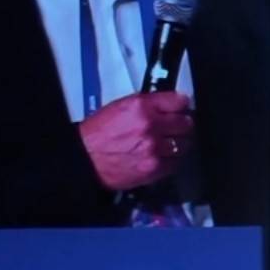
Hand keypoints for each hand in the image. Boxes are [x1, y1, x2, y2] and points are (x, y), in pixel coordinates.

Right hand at [80, 92, 194, 192]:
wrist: (84, 159)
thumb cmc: (97, 134)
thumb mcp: (121, 108)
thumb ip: (148, 105)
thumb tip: (169, 105)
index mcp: (141, 107)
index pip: (179, 101)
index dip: (181, 105)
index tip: (181, 108)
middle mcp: (150, 126)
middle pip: (185, 123)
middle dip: (181, 125)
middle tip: (175, 127)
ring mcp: (154, 148)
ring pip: (184, 144)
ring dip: (177, 143)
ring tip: (166, 144)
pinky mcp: (154, 168)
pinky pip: (175, 162)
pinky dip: (170, 160)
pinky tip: (160, 156)